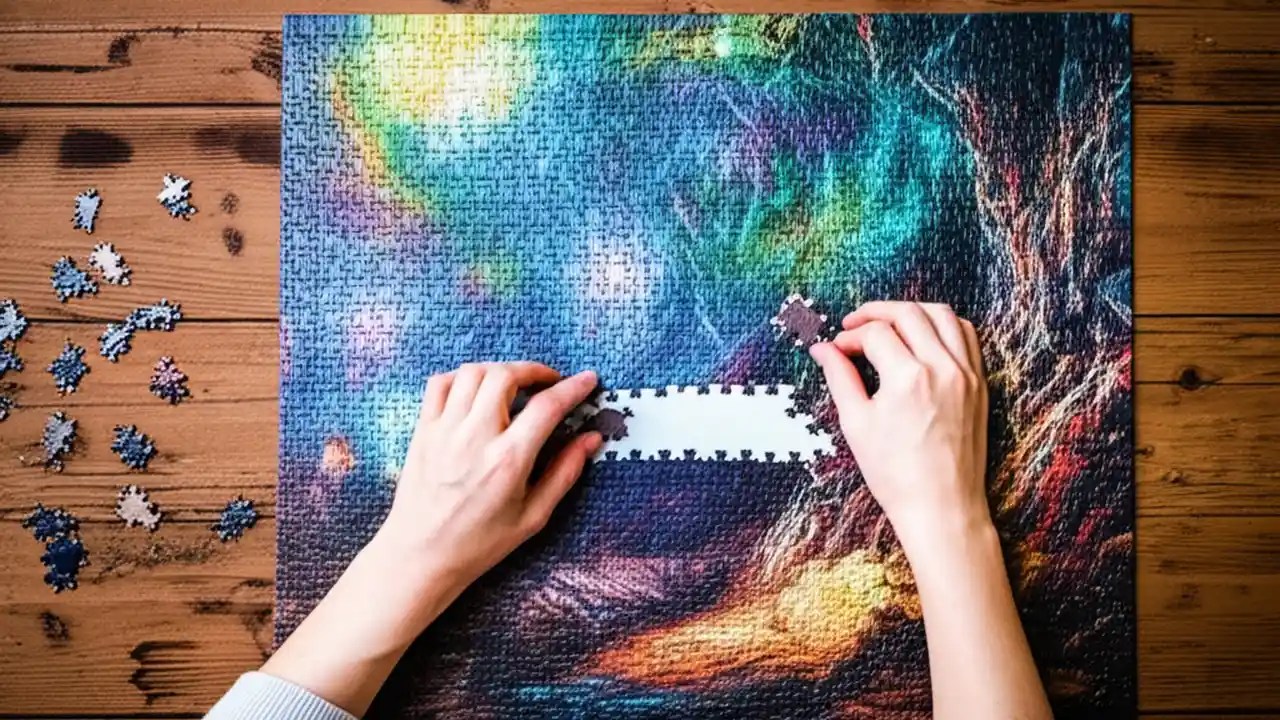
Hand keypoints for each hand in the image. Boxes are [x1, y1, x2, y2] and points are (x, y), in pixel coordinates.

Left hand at [261, 362, 600, 716]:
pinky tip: (476, 391)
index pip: (546, 406)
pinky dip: (461, 377)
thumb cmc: (479, 543)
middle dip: (534, 370)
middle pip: (505, 375)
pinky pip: (439, 383)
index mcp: (508, 461)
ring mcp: (444, 430)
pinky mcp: (423, 430)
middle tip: (548, 382)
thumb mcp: (533, 516)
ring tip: (514, 385)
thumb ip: (565, 472)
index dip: (572, 387)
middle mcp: (474, 438)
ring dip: (499, 370)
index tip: (587, 380)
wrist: (421, 555)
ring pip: (472, 372)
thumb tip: (592, 439)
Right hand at [808, 301, 989, 553]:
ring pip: (943, 315)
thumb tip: (823, 349)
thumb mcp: (856, 424)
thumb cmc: (896, 474)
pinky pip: (966, 336)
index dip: (849, 337)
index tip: (837, 349)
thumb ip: (840, 378)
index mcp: (908, 378)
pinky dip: (943, 326)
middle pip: (908, 313)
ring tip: (889, 323)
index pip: (875, 334)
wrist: (942, 507)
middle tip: (854, 324)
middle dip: (876, 312)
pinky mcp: (980, 384)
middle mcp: (942, 368)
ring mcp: (966, 374)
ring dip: (912, 311)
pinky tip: (923, 337)